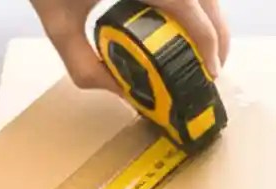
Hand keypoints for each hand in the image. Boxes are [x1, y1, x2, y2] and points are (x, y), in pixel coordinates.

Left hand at [29, 0, 229, 92]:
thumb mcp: (57, 22)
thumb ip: (84, 64)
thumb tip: (121, 93)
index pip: (190, 7)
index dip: (208, 42)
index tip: (211, 72)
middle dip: (218, 33)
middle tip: (214, 67)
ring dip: (209, 17)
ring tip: (204, 49)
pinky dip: (195, 4)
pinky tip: (186, 23)